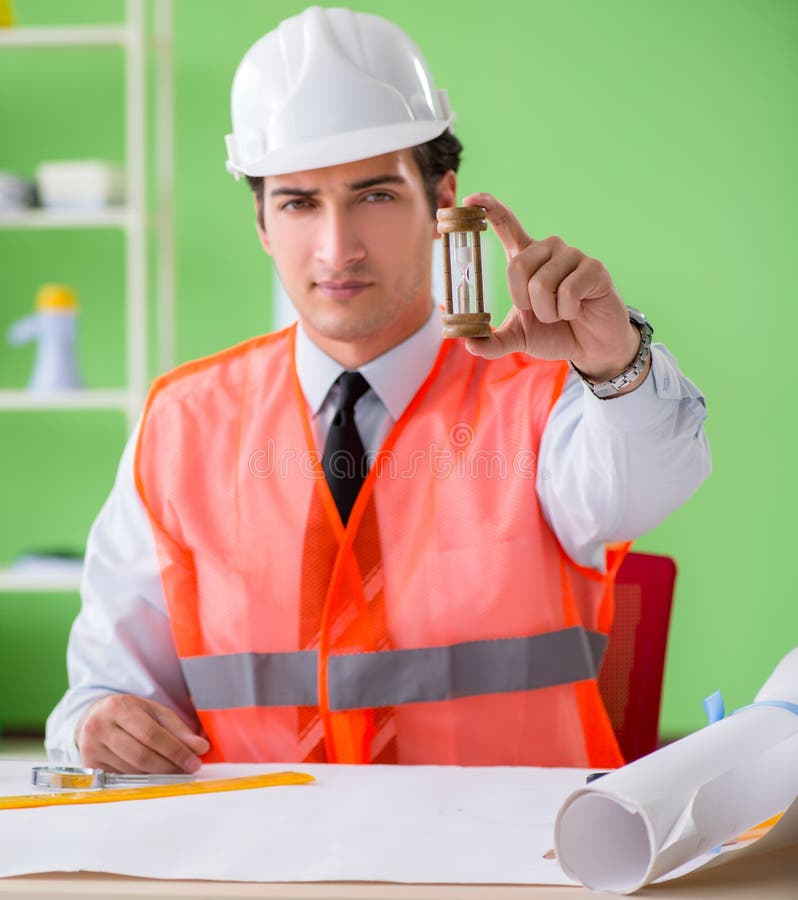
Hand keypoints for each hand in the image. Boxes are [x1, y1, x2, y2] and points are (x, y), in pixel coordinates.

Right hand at [77, 694, 209, 773]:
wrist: (94, 717)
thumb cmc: (129, 713)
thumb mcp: (154, 712)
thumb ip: (178, 730)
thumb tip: (201, 748)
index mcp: (118, 708)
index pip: (151, 734)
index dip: (175, 751)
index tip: (194, 762)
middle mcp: (99, 727)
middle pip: (141, 755)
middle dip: (169, 766)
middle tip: (187, 770)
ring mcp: (91, 749)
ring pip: (132, 770)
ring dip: (157, 774)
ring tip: (173, 770)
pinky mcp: (89, 766)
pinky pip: (121, 779)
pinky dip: (141, 778)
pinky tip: (152, 773)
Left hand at [462, 193, 644, 384]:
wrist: (591, 346)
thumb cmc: (554, 332)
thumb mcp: (518, 338)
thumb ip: (491, 341)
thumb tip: (469, 343)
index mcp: (526, 258)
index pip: (506, 226)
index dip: (490, 209)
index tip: (470, 199)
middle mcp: (548, 249)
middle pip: (517, 266)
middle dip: (524, 301)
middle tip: (541, 312)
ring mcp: (573, 255)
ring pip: (542, 284)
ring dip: (548, 312)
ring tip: (562, 312)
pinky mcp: (594, 267)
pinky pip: (568, 291)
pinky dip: (567, 311)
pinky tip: (579, 309)